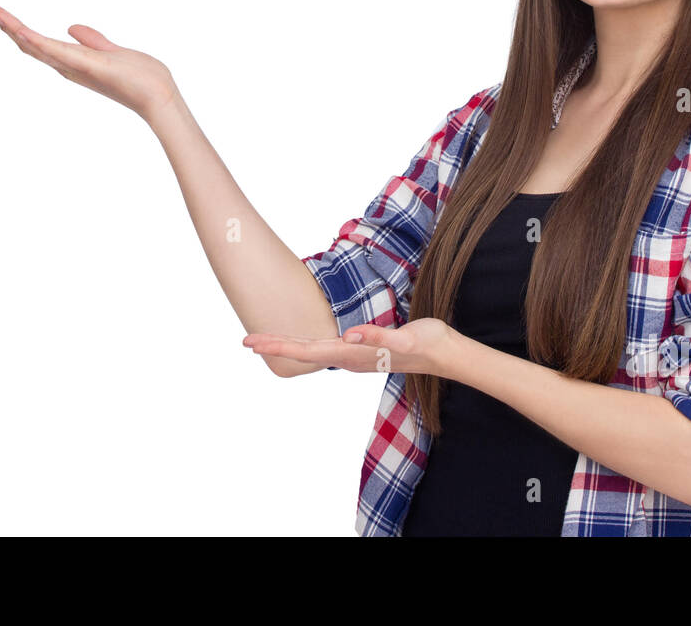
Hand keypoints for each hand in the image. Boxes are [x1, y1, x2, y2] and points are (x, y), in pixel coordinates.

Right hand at [0, 2, 179, 120]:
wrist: (158, 96)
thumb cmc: (142, 79)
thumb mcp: (113, 51)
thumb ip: (92, 40)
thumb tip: (72, 27)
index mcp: (74, 61)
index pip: (39, 43)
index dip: (17, 29)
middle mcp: (68, 66)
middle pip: (29, 44)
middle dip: (5, 26)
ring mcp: (73, 66)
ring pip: (34, 45)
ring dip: (10, 27)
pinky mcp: (83, 65)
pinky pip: (53, 50)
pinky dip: (33, 39)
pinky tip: (16, 28)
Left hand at [243, 318, 455, 375]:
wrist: (445, 354)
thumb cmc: (427, 343)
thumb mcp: (406, 338)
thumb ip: (379, 338)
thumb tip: (349, 335)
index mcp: (353, 353)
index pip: (308, 350)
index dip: (279, 345)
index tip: (253, 343)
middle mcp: (349, 356)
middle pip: (304, 351)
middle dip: (275, 346)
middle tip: (245, 341)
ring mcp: (355, 355)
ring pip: (314, 351)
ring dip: (289, 346)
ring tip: (266, 342)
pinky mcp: (363, 349)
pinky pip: (328, 348)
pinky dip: (309, 345)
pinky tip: (302, 344)